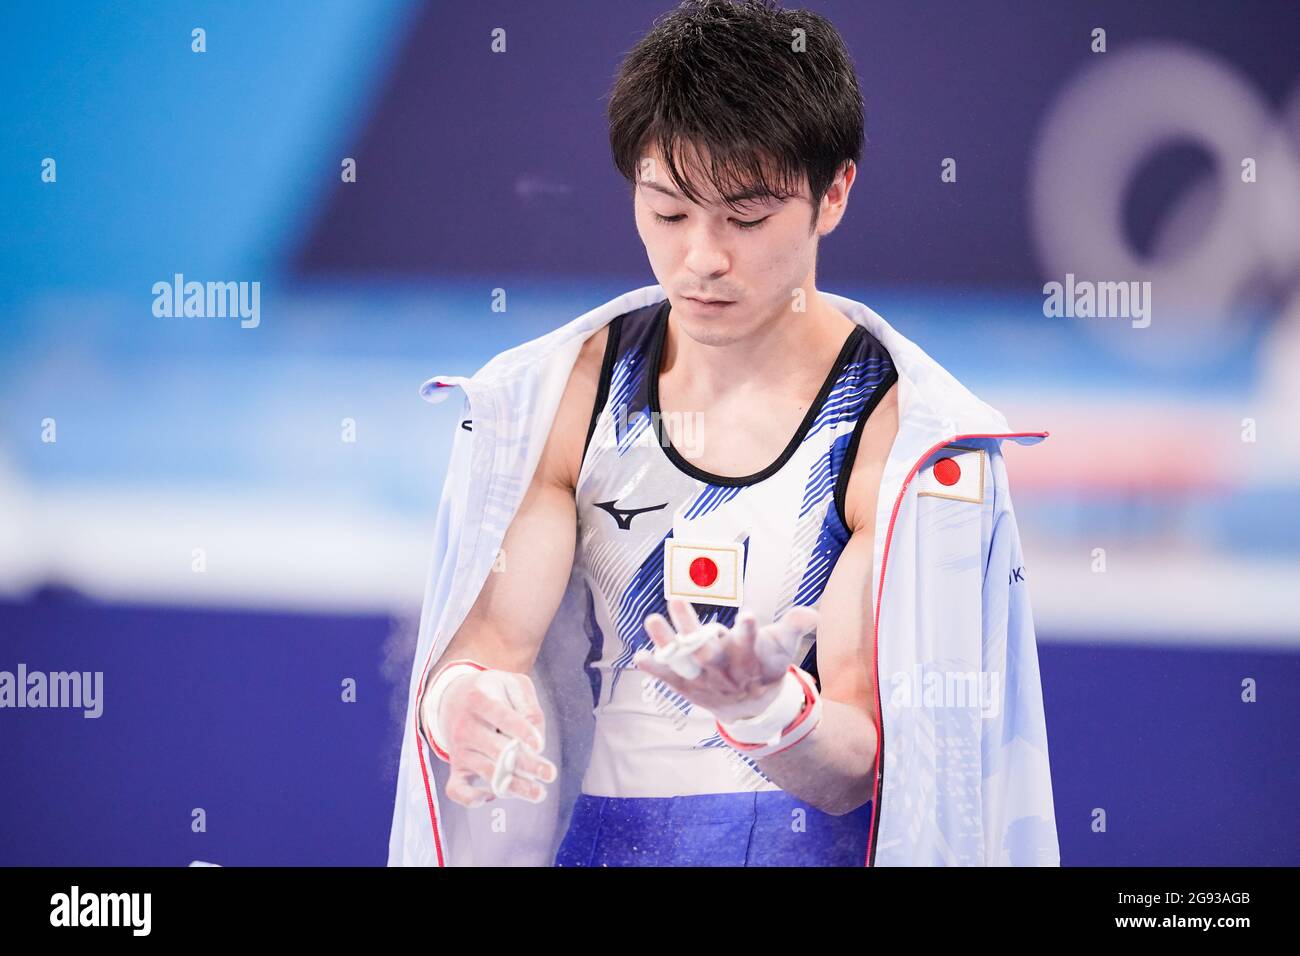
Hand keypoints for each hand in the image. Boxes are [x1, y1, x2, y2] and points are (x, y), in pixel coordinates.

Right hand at [439, 669, 557, 807]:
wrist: (454, 699)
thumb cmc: (492, 692)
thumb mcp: (512, 684)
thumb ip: (528, 704)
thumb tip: (537, 737)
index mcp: (479, 699)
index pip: (501, 716)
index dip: (521, 731)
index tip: (540, 746)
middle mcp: (466, 726)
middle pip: (498, 750)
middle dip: (526, 764)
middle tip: (550, 774)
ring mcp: (459, 749)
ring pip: (487, 772)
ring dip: (514, 786)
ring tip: (538, 793)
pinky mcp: (456, 768)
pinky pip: (457, 789)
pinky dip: (471, 798)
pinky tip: (492, 796)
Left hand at [633, 599, 818, 723]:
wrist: (753, 707)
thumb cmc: (767, 667)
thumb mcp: (784, 647)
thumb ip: (795, 626)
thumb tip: (811, 612)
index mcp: (747, 659)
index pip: (748, 644)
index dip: (748, 631)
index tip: (748, 614)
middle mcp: (722, 670)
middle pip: (705, 650)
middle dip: (689, 626)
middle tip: (675, 598)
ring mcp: (702, 679)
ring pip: (682, 660)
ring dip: (665, 641)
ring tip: (652, 618)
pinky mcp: (687, 685)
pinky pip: (669, 677)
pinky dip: (654, 669)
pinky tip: (639, 657)